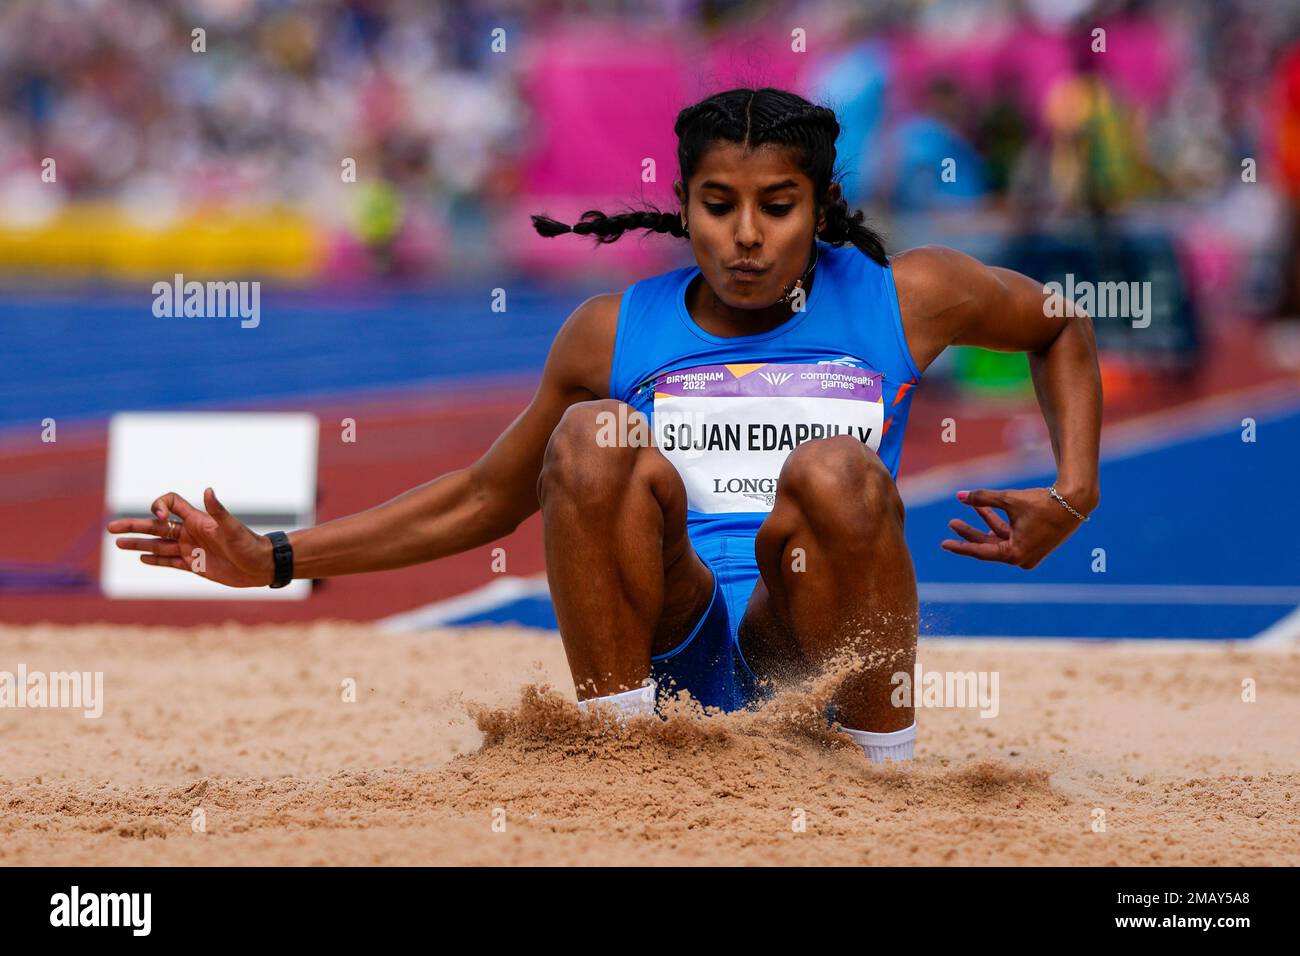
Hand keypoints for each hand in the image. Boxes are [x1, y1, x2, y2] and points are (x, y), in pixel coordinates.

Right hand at [105, 488, 274, 586]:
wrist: (261, 567)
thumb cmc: (249, 545)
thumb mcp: (233, 528)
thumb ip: (219, 511)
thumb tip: (208, 490)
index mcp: (197, 520)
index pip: (170, 503)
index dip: (160, 505)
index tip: (159, 516)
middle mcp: (190, 533)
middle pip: (156, 525)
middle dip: (134, 525)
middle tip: (111, 527)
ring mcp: (190, 549)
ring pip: (158, 545)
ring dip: (138, 544)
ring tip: (117, 544)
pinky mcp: (194, 566)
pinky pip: (169, 561)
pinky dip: (155, 559)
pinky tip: (141, 558)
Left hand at [940, 487, 1085, 569]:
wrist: (1074, 502)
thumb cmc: (1041, 502)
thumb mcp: (1008, 499)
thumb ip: (982, 498)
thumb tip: (959, 495)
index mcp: (1015, 554)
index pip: (980, 551)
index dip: (961, 546)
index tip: (944, 544)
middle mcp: (1021, 558)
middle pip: (988, 545)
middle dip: (970, 533)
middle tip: (952, 523)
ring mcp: (1028, 553)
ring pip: (999, 539)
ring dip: (984, 524)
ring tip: (967, 511)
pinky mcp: (1033, 545)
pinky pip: (1010, 536)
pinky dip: (998, 523)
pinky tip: (984, 509)